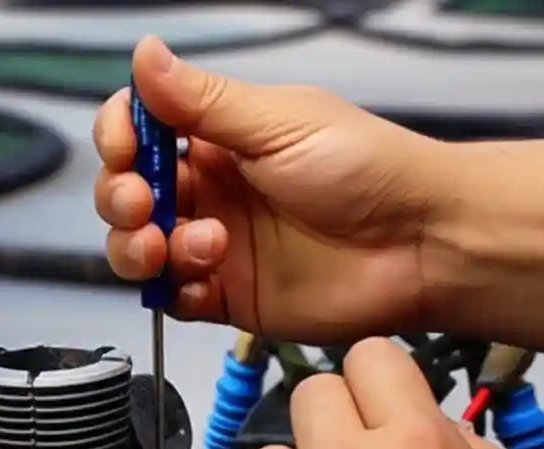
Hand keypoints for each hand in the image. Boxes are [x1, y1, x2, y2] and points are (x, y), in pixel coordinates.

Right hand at [94, 36, 451, 343]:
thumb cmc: (373, 172)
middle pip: (126, 193)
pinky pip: (174, 298)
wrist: (423, 244)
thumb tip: (146, 56)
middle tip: (145, 203)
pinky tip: (205, 276)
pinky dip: (173, 290)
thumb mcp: (280, 123)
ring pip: (139, 249)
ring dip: (141, 247)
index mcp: (220, 138)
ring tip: (183, 244)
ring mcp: (217, 244)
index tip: (126, 147)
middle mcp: (211, 189)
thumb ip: (203, 100)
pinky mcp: (229, 295)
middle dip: (121, 198)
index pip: (139, 131)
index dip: (119, 138)